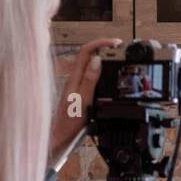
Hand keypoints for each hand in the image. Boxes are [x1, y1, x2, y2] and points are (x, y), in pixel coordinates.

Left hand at [50, 37, 123, 155]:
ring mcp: (77, 86)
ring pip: (90, 65)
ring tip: (117, 58)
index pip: (86, 51)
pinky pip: (91, 77)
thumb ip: (89, 80)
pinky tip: (108, 77)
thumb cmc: (68, 123)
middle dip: (104, 47)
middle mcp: (75, 79)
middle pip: (88, 55)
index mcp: (75, 78)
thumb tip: (97, 60)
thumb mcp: (83, 101)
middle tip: (120, 48)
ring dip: (104, 58)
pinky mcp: (80, 93)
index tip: (116, 43)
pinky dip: (102, 72)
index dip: (101, 43)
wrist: (60, 137)